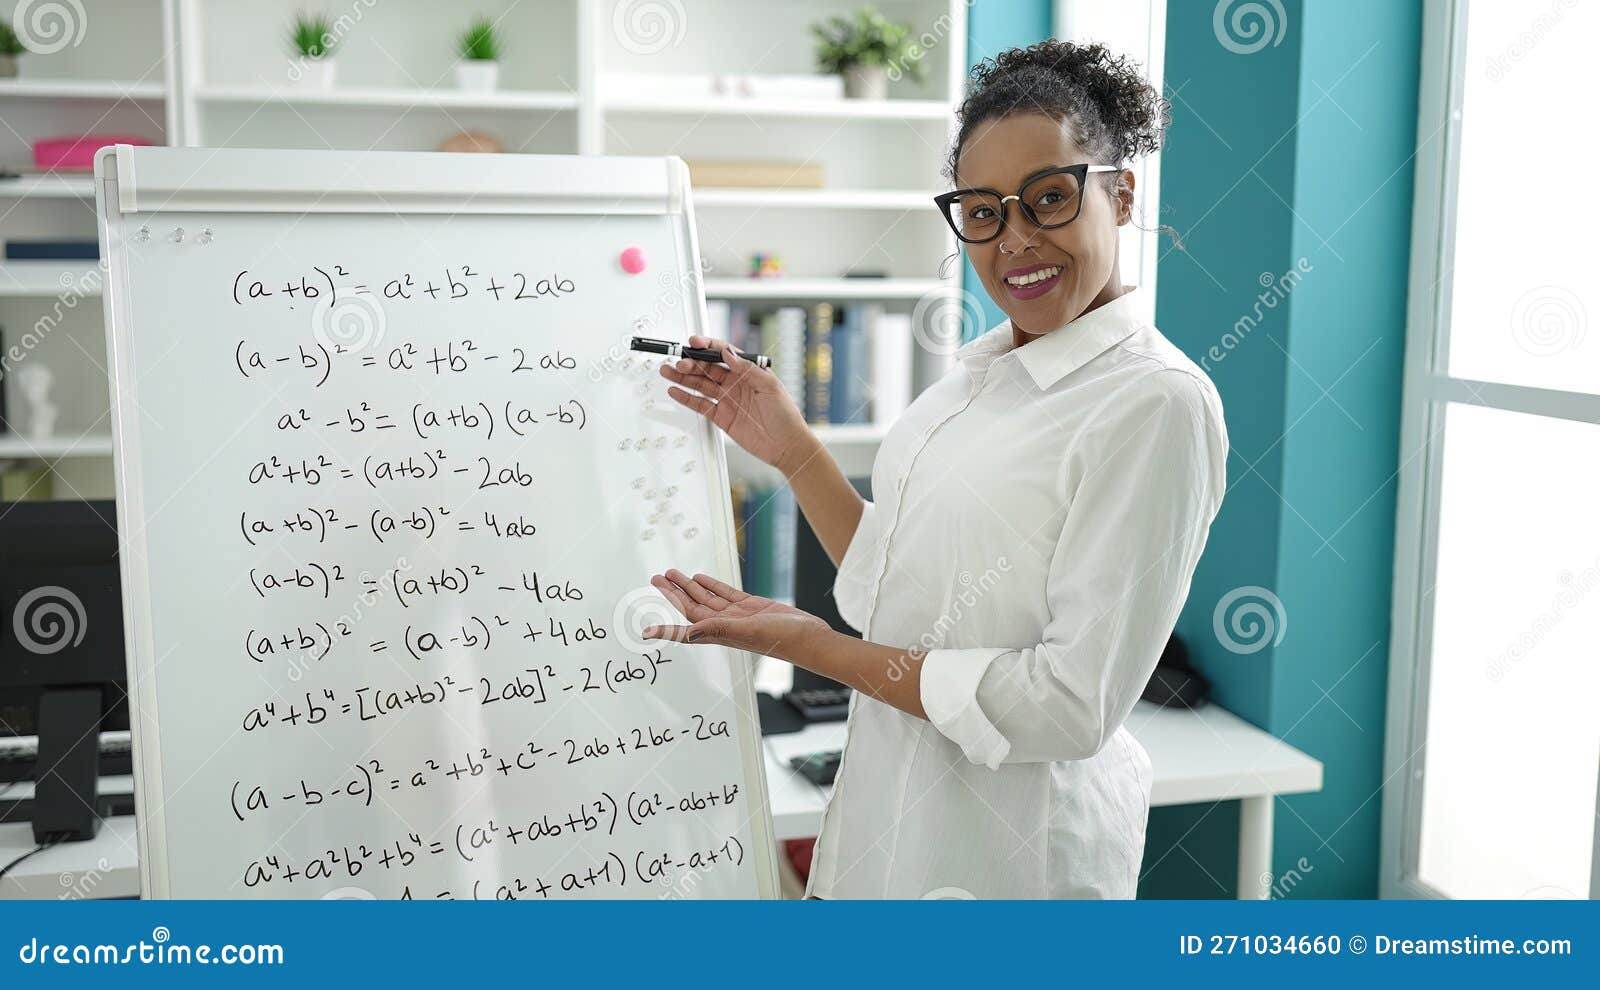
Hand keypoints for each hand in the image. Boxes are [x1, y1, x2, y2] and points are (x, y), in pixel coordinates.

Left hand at [642, 569, 833, 659]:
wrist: (810, 637)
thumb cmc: (783, 639)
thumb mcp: (748, 632)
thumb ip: (718, 630)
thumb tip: (689, 633)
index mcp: (720, 634)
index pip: (686, 629)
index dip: (665, 631)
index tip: (645, 631)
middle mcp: (725, 626)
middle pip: (692, 607)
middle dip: (673, 593)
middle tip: (655, 578)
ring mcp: (737, 616)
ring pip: (706, 598)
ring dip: (689, 586)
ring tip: (672, 573)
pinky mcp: (751, 606)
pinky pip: (725, 594)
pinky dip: (712, 586)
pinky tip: (701, 578)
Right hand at [658, 336, 817, 475]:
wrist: (786, 446)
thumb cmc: (785, 415)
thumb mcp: (770, 386)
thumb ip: (748, 368)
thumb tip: (729, 352)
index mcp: (749, 372)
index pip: (724, 354)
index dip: (709, 347)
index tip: (695, 343)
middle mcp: (736, 383)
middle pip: (708, 368)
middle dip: (692, 363)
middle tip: (680, 361)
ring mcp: (727, 400)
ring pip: (700, 384)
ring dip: (684, 377)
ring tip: (668, 371)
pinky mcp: (721, 417)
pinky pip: (700, 404)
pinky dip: (687, 398)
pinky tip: (676, 391)